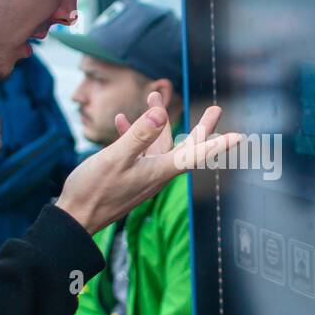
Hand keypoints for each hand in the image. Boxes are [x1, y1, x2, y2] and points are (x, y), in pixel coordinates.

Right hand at [55, 92, 240, 233]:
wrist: (74, 218)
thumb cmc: (94, 191)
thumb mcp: (115, 158)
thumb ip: (138, 135)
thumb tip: (160, 115)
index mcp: (159, 171)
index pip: (196, 155)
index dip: (218, 145)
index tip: (240, 137)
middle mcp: (156, 173)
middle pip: (186, 148)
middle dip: (201, 127)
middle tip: (215, 108)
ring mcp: (142, 174)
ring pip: (160, 144)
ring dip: (158, 120)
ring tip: (154, 95)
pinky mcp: (128, 175)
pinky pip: (138, 150)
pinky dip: (133, 133)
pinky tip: (121, 119)